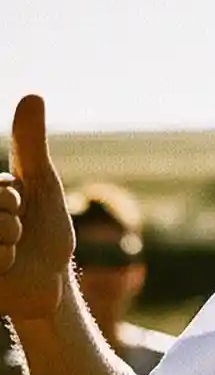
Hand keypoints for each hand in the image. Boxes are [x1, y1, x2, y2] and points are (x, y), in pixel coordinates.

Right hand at [0, 95, 74, 320]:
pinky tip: (3, 270)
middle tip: (15, 232)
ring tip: (9, 251)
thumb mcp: (39, 183)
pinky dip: (5, 262)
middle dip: (11, 218)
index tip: (16, 205)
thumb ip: (29, 143)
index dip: (11, 195)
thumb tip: (32, 95)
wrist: (50, 279)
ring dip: (9, 241)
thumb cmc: (44, 231)